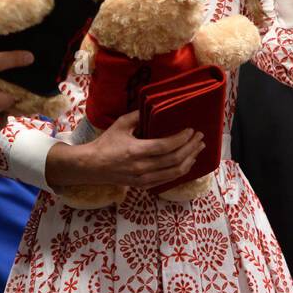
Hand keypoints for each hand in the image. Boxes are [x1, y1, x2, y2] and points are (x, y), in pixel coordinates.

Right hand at [47, 111, 204, 188]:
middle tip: (200, 137)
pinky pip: (168, 180)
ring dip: (189, 160)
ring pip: (174, 172)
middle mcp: (142, 167)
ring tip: (198, 149)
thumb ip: (138, 116)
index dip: (181, 139)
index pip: (165, 146)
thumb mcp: (120, 125)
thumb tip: (155, 106)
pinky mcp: (144, 185)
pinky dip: (180, 171)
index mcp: (136, 151)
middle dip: (190, 148)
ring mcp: (144, 179)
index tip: (191, 130)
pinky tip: (187, 162)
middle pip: (174, 159)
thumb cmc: (106, 143)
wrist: (92, 167)